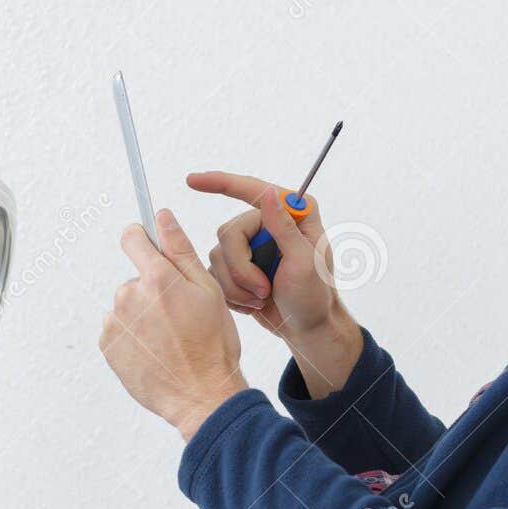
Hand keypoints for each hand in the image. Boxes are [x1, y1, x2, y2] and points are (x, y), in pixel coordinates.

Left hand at [100, 208, 248, 441]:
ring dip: (144, 315)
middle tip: (180, 315)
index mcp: (156, 278)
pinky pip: (118, 328)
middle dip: (154, 289)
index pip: (132, 238)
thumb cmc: (213, 343)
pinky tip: (156, 350)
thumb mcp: (208, 290)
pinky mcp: (107, 345)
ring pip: (128, 305)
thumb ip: (181, 250)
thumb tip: (162, 216)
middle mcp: (129, 296)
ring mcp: (115, 322)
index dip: (142, 238)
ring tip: (170, 338)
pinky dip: (134, 335)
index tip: (149, 245)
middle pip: (136, 278)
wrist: (200, 395)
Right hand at [185, 172, 342, 340]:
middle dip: (242, 268)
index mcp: (292, 214)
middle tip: (263, 291)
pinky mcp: (237, 266)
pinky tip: (253, 301)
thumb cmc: (314, 295)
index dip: (221, 182)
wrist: (307, 327)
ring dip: (238, 285)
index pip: (252, 190)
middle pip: (229, 233)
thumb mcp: (305, 263)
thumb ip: (284, 228)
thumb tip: (268, 192)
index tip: (193, 180)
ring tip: (262, 298)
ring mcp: (251, 245)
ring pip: (218, 256)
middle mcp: (268, 224)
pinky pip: (215, 273)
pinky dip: (232, 293)